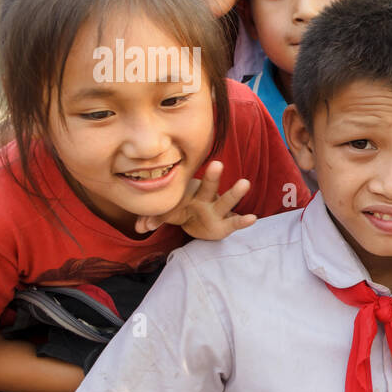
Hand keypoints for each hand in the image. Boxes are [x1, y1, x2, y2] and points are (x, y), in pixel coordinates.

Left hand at [134, 160, 255, 238]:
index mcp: (187, 193)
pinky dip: (243, 221)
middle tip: (218, 164)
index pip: (176, 198)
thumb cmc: (182, 210)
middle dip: (213, 177)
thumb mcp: (167, 213)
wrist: (198, 220)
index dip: (161, 212)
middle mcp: (204, 198)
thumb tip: (139, 227)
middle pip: (208, 187)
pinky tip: (253, 218)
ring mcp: (216, 210)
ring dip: (235, 193)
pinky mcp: (225, 224)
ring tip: (245, 183)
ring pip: (226, 201)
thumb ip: (154, 218)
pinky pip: (235, 222)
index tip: (146, 224)